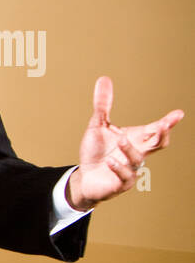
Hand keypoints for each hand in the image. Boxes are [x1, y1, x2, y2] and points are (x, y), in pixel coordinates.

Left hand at [68, 76, 182, 209]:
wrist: (85, 177)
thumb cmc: (96, 152)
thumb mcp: (97, 125)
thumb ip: (102, 105)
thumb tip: (103, 79)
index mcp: (136, 139)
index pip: (156, 129)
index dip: (168, 122)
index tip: (178, 114)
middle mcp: (138, 153)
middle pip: (158, 144)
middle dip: (163, 134)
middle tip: (163, 125)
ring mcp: (131, 169)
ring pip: (138, 159)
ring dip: (130, 149)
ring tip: (120, 139)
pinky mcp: (121, 183)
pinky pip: (125, 176)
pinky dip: (119, 168)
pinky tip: (110, 161)